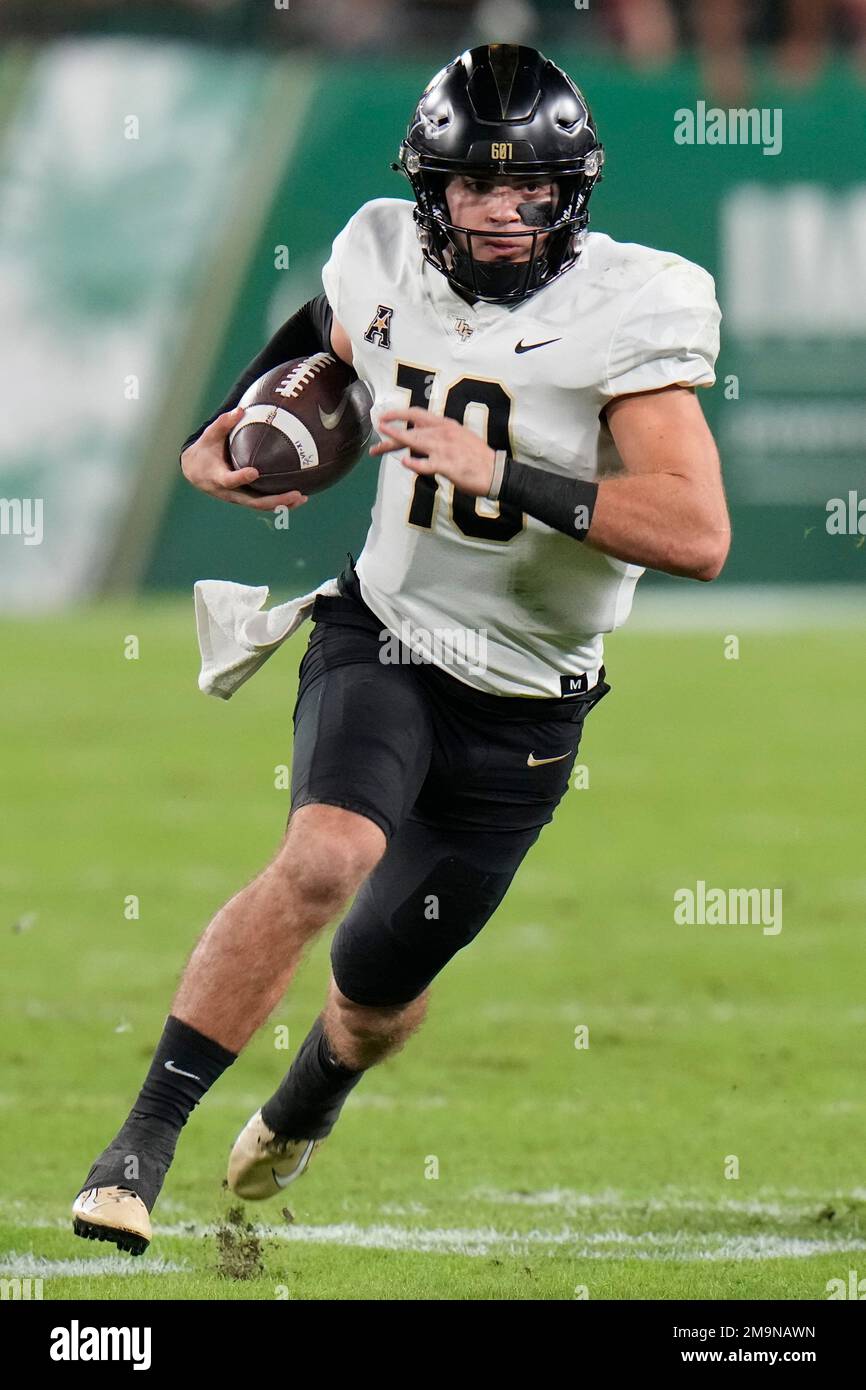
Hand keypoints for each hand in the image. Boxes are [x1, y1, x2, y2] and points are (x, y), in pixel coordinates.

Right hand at [180, 407, 308, 511]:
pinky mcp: (245, 498)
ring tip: (302, 498)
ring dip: (282, 504)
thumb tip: (240, 409)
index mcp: (217, 477)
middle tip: (295, 493)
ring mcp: (238, 498)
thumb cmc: (205, 450)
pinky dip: (280, 503)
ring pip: (260, 506)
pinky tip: (298, 499)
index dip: (241, 478)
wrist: (195, 471)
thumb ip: (223, 424)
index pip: (229, 480)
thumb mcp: (209, 437)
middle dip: (275, 500)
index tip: (254, 472)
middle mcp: (229, 492)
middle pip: (253, 501)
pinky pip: (263, 504)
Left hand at [370, 406, 495, 497]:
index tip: (384, 417)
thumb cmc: (477, 457)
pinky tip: (405, 463)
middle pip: (412, 429)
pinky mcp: (448, 465)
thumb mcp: (459, 437)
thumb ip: (440, 435)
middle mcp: (444, 433)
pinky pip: (428, 464)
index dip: (399, 414)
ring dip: (397, 441)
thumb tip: (421, 436)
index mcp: (446, 425)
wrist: (495, 471)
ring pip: (416, 442)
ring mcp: (445, 449)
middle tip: (377, 429)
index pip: (418, 415)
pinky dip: (416, 464)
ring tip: (380, 444)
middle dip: (392, 430)